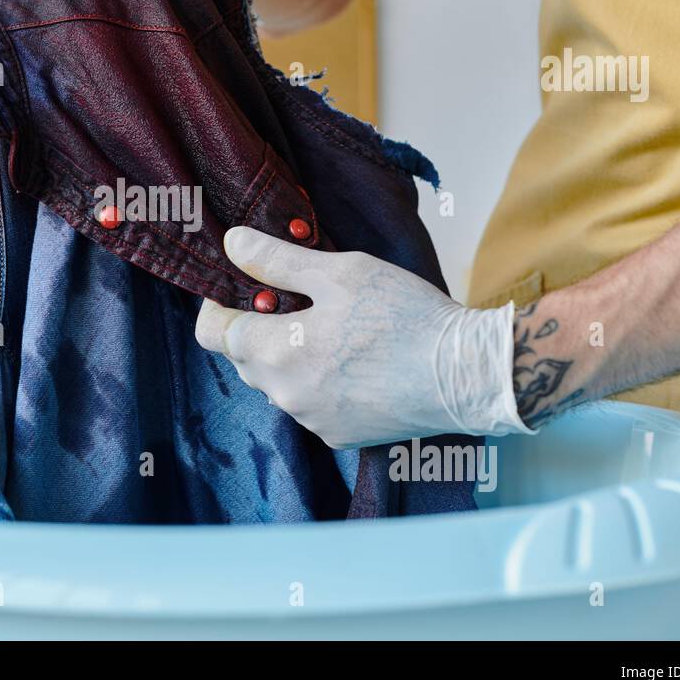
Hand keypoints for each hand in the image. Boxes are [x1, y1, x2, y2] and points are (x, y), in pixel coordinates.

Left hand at [195, 227, 533, 447]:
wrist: (467, 376)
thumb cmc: (403, 315)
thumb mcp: (339, 271)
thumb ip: (277, 259)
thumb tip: (232, 243)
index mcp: (274, 353)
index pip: (213, 332)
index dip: (220, 303)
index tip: (246, 283)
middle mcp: (285, 395)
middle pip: (245, 356)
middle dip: (258, 325)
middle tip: (298, 296)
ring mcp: (312, 420)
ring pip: (279, 381)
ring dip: (291, 354)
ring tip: (335, 326)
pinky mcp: (341, 435)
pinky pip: (311, 403)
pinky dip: (320, 381)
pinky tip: (356, 359)